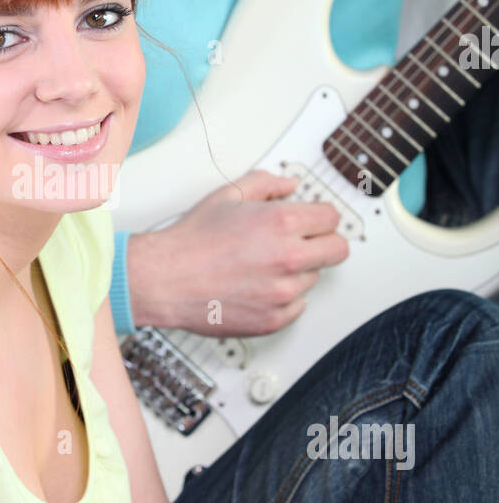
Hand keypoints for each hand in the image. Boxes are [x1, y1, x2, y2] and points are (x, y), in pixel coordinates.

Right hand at [128, 170, 349, 336]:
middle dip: (324, 243)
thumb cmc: (191, 241)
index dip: (321, 217)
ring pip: (313, 278)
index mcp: (282, 222)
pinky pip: (297, 306)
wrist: (165, 279)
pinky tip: (258, 286)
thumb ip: (266, 184)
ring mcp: (283, 292)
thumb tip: (289, 186)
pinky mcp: (274, 319)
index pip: (332, 218)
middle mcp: (288, 258)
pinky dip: (282, 297)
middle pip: (338, 250)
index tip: (314, 221)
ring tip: (263, 266)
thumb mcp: (228, 195)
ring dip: (297, 271)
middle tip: (305, 243)